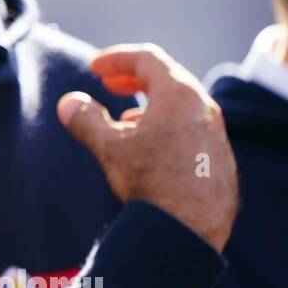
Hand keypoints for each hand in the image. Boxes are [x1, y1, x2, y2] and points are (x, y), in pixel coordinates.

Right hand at [56, 44, 237, 251]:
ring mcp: (216, 133)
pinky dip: (167, 125)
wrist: (191, 229)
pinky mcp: (219, 158)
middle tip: (108, 83)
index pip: (147, 59)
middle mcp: (204, 108)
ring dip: (150, 103)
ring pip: (181, 104)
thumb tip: (67, 103)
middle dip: (133, 77)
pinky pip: (192, 128)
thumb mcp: (110, 147)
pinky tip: (151, 147)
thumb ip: (86, 120)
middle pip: (167, 77)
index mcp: (178, 95)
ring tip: (126, 117)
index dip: (116, 58)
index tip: (94, 67)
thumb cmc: (151, 182)